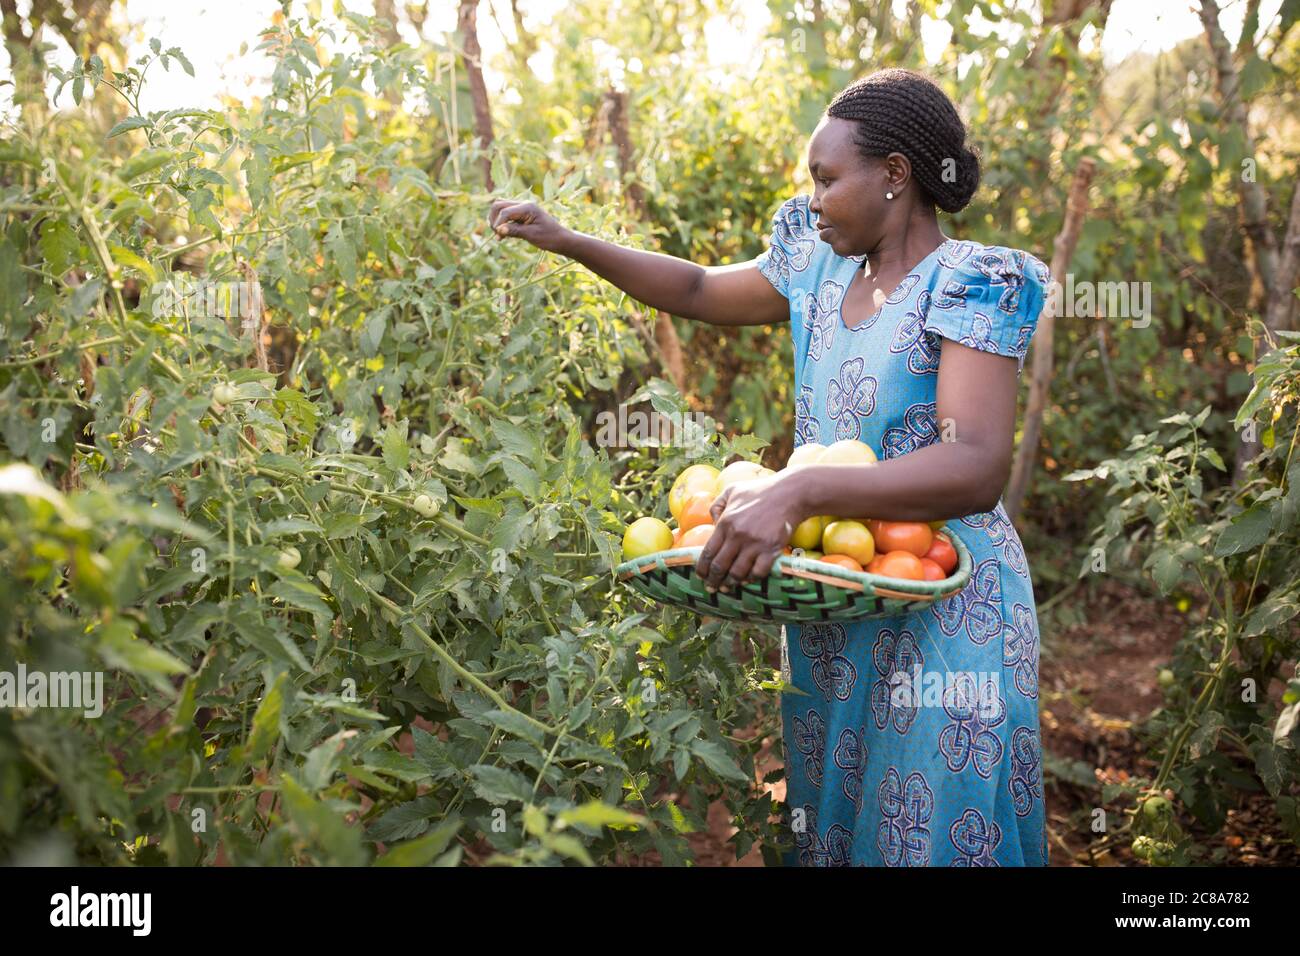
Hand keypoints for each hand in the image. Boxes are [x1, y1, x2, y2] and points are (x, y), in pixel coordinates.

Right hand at [487, 199, 571, 253]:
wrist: (560, 239)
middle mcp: (523, 204)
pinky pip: (506, 214)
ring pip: (500, 207)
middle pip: (498, 205)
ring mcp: (521, 207)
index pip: (505, 211)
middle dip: (494, 219)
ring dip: (496, 220)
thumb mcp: (532, 236)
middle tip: (497, 234)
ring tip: (499, 234)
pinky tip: (503, 234)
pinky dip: (502, 222)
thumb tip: (499, 230)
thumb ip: (514, 231)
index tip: (498, 236)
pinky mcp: (521, 213)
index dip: (498, 224)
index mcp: (527, 207)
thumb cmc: (549, 238)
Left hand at [695, 472, 804, 591]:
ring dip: (731, 583)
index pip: (708, 552)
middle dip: (713, 580)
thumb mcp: (732, 490)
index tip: (700, 576)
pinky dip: (751, 578)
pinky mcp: (771, 550)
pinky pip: (758, 572)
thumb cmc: (760, 491)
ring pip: (737, 573)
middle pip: (720, 566)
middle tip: (711, 588)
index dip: (702, 568)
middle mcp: (737, 536)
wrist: (790, 494)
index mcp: (725, 522)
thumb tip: (712, 521)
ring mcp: (755, 544)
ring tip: (728, 586)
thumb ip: (717, 505)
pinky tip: (748, 579)